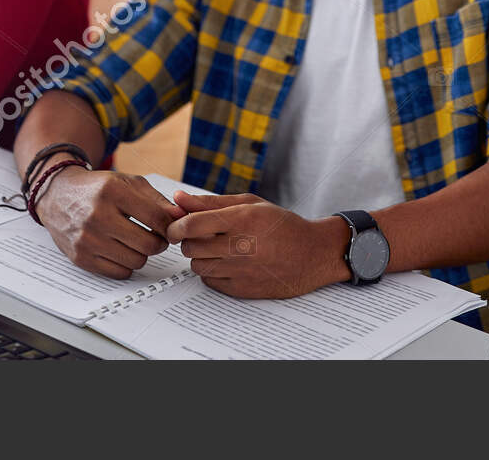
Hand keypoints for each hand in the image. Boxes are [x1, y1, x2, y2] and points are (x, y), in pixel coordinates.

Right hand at [36, 169, 183, 279]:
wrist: (58, 195)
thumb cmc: (99, 189)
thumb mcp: (128, 183)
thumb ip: (158, 200)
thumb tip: (181, 218)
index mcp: (113, 192)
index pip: (157, 218)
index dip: (171, 226)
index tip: (171, 227)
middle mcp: (98, 216)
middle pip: (148, 244)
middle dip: (159, 242)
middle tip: (157, 237)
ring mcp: (87, 239)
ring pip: (136, 261)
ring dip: (143, 254)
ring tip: (137, 241)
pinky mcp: (80, 258)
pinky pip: (119, 272)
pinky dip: (126, 264)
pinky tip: (122, 250)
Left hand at [167, 192, 349, 298]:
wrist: (312, 254)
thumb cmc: (281, 224)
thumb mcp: (249, 204)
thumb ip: (210, 202)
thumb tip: (177, 199)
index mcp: (241, 219)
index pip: (190, 225)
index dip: (176, 226)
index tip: (175, 227)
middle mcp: (239, 246)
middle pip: (190, 247)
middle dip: (189, 241)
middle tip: (203, 236)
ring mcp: (241, 271)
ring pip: (198, 266)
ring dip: (201, 257)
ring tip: (218, 249)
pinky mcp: (242, 290)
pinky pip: (210, 282)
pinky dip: (213, 272)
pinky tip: (228, 263)